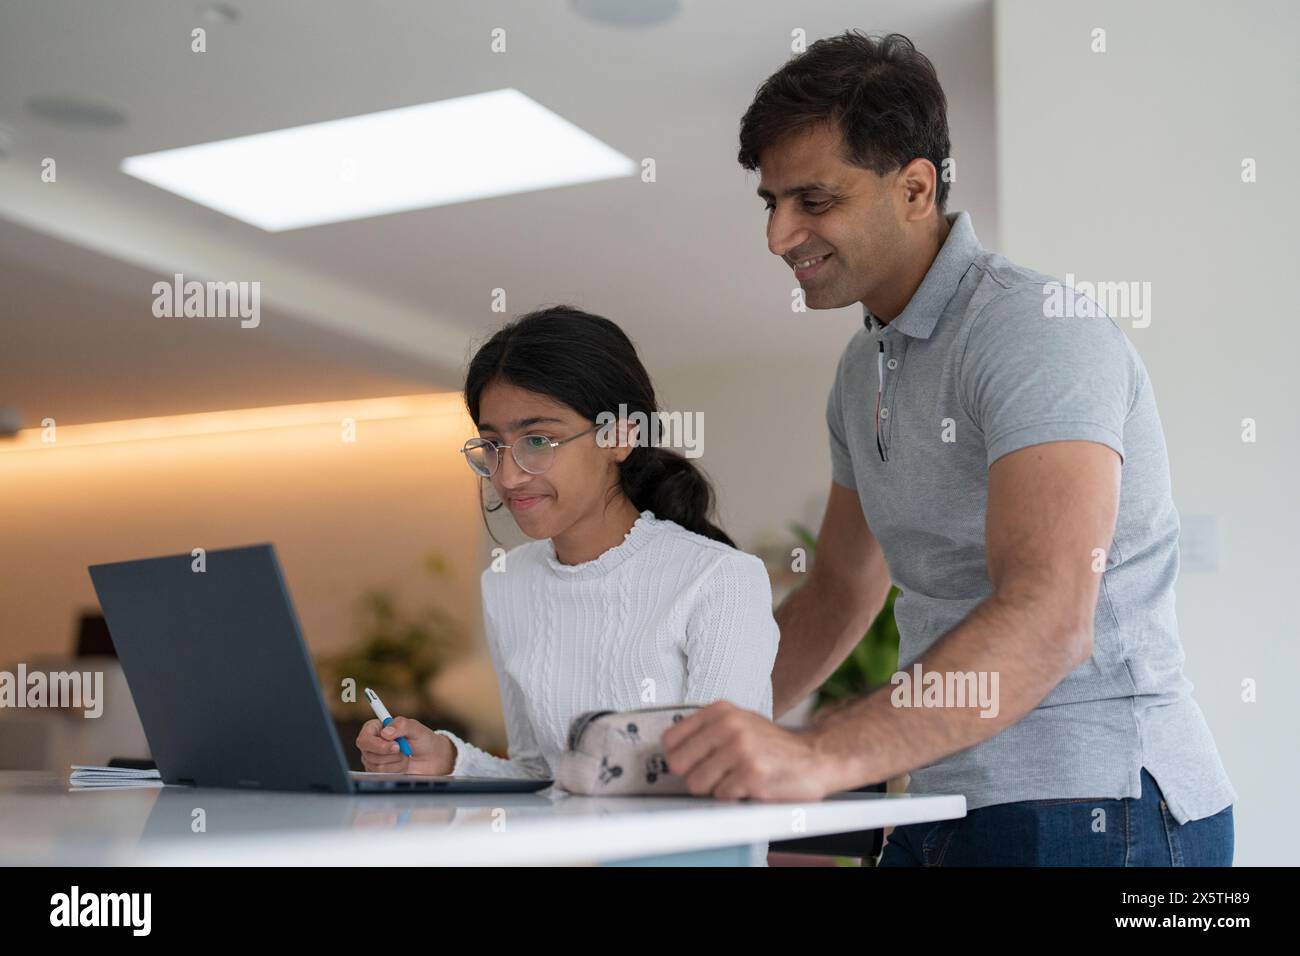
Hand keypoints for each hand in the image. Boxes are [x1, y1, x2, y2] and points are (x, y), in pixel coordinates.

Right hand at [355, 716, 454, 775]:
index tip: (396, 746)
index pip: (364, 738)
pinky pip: (384, 775)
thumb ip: (402, 725)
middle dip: (392, 754)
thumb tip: (385, 733)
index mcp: (375, 728)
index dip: (377, 744)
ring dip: (397, 762)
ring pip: (378, 767)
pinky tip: (404, 764)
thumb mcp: (415, 728)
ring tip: (406, 755)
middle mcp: (371, 744)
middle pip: (369, 755)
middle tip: (405, 750)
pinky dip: (398, 770)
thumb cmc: (423, 739)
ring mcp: (373, 760)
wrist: (432, 758)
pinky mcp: (379, 772)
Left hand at [661, 701, 838, 801]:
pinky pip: (721, 796)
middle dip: (693, 775)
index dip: (677, 757)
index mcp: (721, 711)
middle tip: (714, 774)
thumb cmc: (774, 745)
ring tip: (735, 778)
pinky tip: (750, 785)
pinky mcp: (751, 774)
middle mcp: (728, 725)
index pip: (670, 739)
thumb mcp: (739, 722)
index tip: (689, 762)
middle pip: (679, 763)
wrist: (816, 757)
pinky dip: (734, 796)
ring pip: (697, 783)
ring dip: (714, 788)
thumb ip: (707, 731)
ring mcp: (740, 749)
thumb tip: (670, 750)